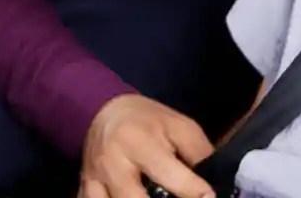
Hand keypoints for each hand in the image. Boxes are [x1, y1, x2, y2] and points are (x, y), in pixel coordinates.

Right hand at [78, 94, 214, 197]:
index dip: (192, 190)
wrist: (103, 112)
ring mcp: (94, 180)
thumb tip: (216, 181)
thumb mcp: (179, 126)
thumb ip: (199, 153)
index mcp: (140, 143)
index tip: (208, 197)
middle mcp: (113, 164)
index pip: (168, 174)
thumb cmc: (148, 121)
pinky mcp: (84, 190)